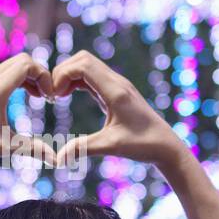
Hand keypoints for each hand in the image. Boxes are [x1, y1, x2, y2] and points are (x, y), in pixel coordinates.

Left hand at [0, 52, 56, 166]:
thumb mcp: (4, 148)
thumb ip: (32, 149)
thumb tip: (56, 160)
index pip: (26, 65)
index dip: (44, 77)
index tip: (49, 98)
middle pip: (22, 59)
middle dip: (40, 74)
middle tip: (47, 96)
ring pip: (14, 64)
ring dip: (30, 76)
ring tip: (40, 97)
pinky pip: (5, 71)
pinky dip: (20, 78)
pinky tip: (26, 97)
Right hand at [50, 51, 177, 166]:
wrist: (166, 146)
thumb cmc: (143, 145)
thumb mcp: (111, 146)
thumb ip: (83, 149)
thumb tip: (57, 160)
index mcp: (115, 91)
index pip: (83, 65)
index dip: (62, 75)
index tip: (53, 97)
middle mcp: (116, 83)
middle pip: (82, 59)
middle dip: (62, 72)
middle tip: (52, 96)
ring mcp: (116, 85)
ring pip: (86, 65)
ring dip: (68, 76)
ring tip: (57, 97)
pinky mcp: (115, 92)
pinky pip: (91, 77)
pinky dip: (75, 81)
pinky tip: (67, 96)